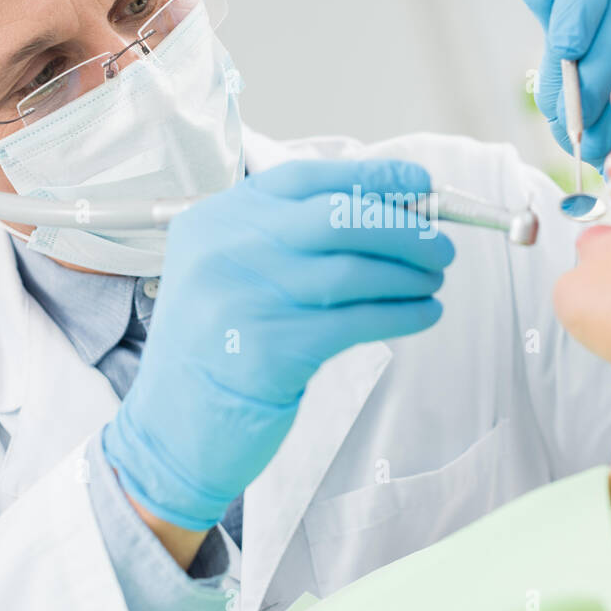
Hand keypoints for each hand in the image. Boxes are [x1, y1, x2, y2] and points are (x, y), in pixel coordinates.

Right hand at [102, 159, 454, 530]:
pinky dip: (403, 314)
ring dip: (410, 275)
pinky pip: (358, 322)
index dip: (374, 178)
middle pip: (339, 218)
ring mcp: (245, 299)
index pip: (308, 179)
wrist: (169, 432)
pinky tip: (425, 314)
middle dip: (404, 228)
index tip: (421, 186)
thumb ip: (290, 239)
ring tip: (434, 281)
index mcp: (215, 220)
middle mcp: (225, 250)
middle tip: (441, 245)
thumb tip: (390, 213)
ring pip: (354, 271)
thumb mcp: (231, 274)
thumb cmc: (218, 348)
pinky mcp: (271, 350)